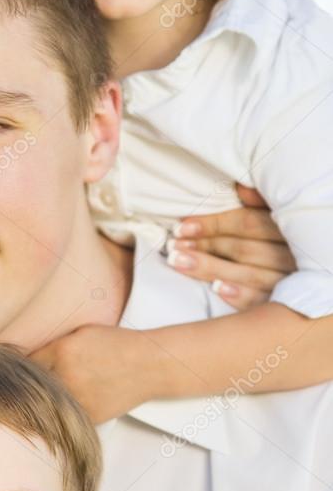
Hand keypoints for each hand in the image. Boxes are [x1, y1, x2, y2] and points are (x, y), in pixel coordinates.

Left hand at [31, 324, 154, 423]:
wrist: (149, 365)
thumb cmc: (116, 344)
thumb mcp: (81, 333)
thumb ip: (54, 344)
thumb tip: (29, 354)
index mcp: (61, 351)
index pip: (25, 362)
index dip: (22, 365)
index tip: (17, 368)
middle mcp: (66, 375)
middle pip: (33, 385)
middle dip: (31, 383)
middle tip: (24, 385)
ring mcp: (78, 398)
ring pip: (48, 403)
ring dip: (46, 400)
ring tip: (43, 397)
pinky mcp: (89, 415)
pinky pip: (66, 415)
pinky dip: (63, 412)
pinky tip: (64, 406)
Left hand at [167, 184, 294, 309]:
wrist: (318, 273)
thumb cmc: (290, 237)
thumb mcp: (280, 215)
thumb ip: (262, 201)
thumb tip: (240, 187)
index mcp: (289, 227)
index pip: (246, 224)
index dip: (213, 224)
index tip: (181, 226)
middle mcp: (293, 253)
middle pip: (243, 249)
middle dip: (205, 246)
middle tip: (172, 246)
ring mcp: (293, 280)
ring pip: (248, 274)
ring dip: (210, 268)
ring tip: (177, 262)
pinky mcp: (289, 303)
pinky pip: (265, 301)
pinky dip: (241, 295)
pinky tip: (217, 290)